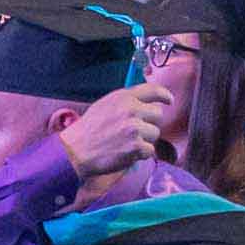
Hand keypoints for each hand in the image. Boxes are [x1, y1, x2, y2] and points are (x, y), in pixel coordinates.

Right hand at [55, 79, 173, 176]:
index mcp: (123, 97)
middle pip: (157, 114)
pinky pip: (150, 150)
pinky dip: (140, 154)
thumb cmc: (88, 130)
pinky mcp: (136, 147)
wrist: (75, 151)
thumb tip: (144, 104)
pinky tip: (125, 153)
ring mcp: (134, 129)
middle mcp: (131, 110)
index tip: (168, 100)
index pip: (152, 90)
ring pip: (155, 133)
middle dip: (149, 123)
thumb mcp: (105, 105)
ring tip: (125, 143)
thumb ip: (126, 102)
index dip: (164, 95)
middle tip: (133, 131)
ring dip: (145, 140)